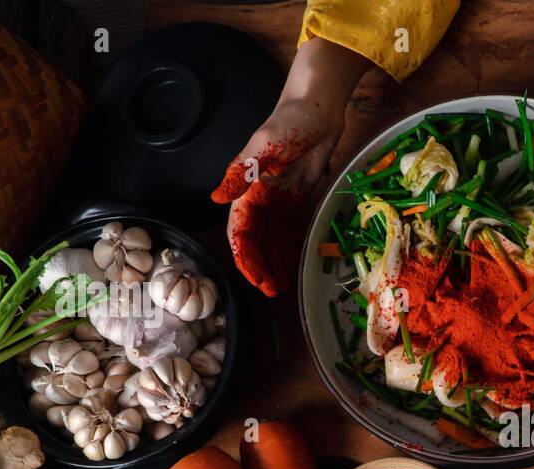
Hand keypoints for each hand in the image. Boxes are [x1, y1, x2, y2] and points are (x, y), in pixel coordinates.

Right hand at [212, 40, 368, 296]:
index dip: (247, 259)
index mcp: (246, 190)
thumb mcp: (265, 146)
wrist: (317, 111)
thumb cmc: (290, 123)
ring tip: (283, 287)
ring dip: (274, 264)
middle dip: (261, 268)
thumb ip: (241, 171)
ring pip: (270, 241)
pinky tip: (294, 267)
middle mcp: (258, 199)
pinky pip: (287, 232)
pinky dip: (288, 250)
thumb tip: (216, 197)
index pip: (241, 233)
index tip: (258, 280)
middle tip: (274, 292)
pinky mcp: (294, 200)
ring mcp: (276, 201)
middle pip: (254, 243)